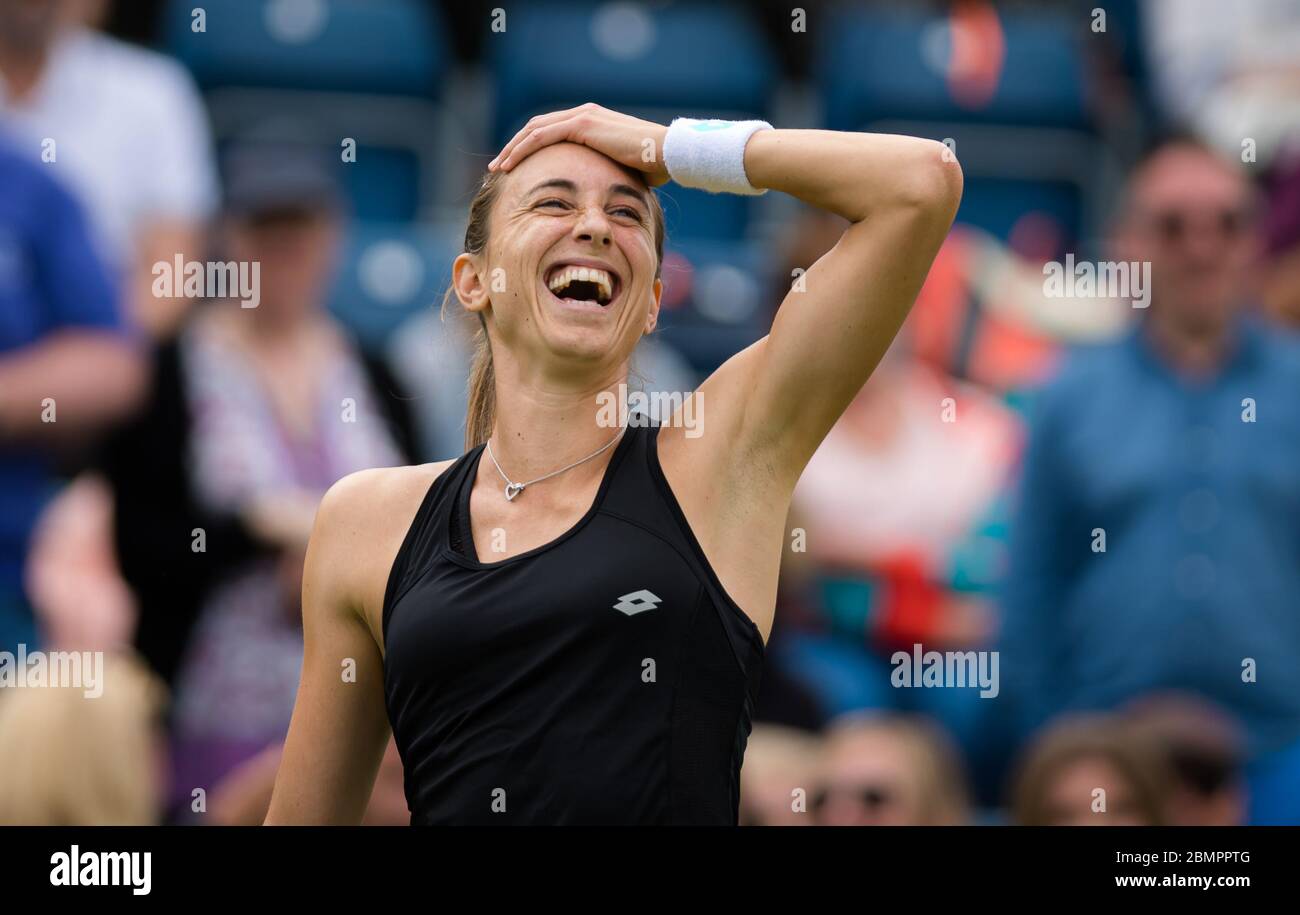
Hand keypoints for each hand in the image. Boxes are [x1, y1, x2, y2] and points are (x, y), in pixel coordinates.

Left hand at [489, 103, 669, 186]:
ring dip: (513, 148)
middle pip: (538, 128)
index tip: (518, 167)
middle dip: (516, 147)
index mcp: (592, 122)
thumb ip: (606, 174)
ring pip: (534, 130)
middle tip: (499, 166)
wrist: (667, 153)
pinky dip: (523, 149)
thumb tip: (602, 196)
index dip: (531, 148)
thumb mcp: (622, 170)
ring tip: (498, 167)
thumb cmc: (652, 167)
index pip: (552, 132)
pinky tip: (510, 164)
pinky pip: (542, 136)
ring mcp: (582, 116)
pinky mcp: (583, 124)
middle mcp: (584, 113)